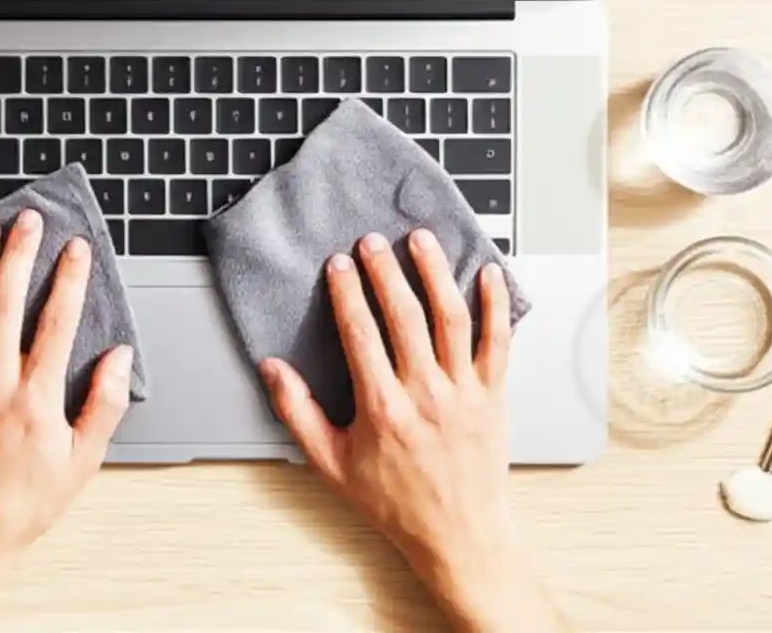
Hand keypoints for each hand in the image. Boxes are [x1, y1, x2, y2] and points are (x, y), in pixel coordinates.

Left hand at [0, 210, 132, 632]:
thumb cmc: (25, 502)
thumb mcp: (83, 461)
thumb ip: (103, 405)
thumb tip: (118, 358)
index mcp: (35, 398)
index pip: (56, 322)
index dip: (69, 279)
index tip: (77, 250)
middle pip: (4, 301)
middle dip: (19, 253)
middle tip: (28, 221)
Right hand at [260, 229, 566, 632]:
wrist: (457, 532)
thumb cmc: (394, 502)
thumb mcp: (331, 464)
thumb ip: (299, 413)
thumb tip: (272, 369)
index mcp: (383, 409)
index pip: (361, 334)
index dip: (347, 293)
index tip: (338, 265)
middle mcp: (426, 394)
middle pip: (405, 316)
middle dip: (385, 271)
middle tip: (372, 242)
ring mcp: (464, 392)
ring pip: (451, 318)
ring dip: (435, 273)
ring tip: (421, 239)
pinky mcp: (494, 394)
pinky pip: (499, 341)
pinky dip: (495, 304)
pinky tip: (487, 272)